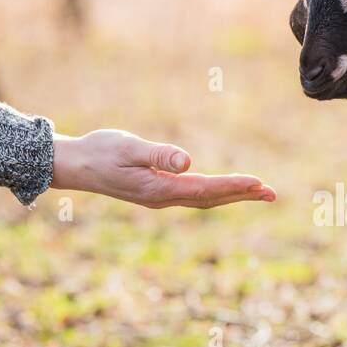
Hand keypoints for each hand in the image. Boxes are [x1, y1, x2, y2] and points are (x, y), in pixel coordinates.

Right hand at [51, 130, 275, 209]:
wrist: (73, 165)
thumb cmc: (99, 151)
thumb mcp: (128, 147)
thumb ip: (158, 154)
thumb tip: (186, 161)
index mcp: (159, 189)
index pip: (206, 188)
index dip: (234, 186)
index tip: (259, 183)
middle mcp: (163, 198)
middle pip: (211, 199)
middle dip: (242, 195)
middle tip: (273, 194)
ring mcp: (160, 198)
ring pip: (204, 199)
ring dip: (232, 196)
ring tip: (258, 192)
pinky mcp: (156, 192)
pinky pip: (194, 195)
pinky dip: (215, 193)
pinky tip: (224, 190)